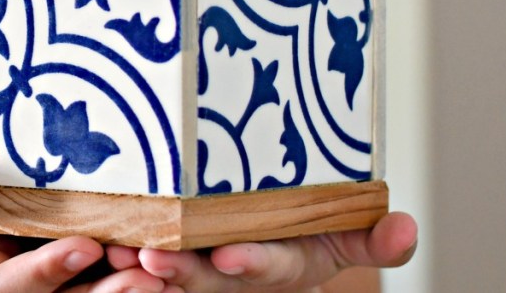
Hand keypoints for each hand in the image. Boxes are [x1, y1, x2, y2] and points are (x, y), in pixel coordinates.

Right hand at [0, 126, 180, 291]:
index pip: (8, 286)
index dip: (47, 272)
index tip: (84, 246)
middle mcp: (20, 282)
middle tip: (147, 277)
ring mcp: (52, 275)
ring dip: (130, 285)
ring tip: (170, 270)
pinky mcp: (79, 258)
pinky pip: (108, 270)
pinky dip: (139, 266)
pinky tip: (176, 252)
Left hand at [105, 212, 416, 291]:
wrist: (265, 232)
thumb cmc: (301, 233)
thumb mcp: (339, 233)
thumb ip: (370, 237)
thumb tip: (406, 226)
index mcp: (277, 266)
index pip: (265, 267)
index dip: (252, 262)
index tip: (233, 253)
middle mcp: (231, 272)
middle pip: (205, 277)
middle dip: (182, 271)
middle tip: (154, 257)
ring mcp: (195, 267)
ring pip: (168, 273)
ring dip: (142, 264)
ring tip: (119, 249)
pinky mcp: (163, 254)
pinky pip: (138, 263)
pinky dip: (120, 253)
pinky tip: (98, 239)